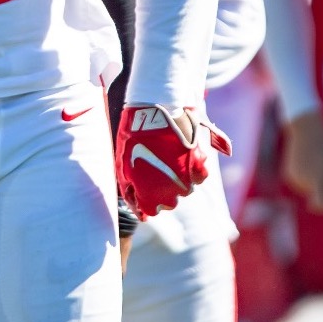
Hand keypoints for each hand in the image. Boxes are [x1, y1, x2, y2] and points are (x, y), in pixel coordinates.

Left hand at [115, 105, 229, 218]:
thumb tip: (140, 212)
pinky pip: (200, 176)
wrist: (155, 108)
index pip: (150, 211)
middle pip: (170, 202)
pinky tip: (183, 159)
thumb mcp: (122, 164)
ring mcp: (187, 177)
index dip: (145, 202)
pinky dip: (194, 171)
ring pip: (186, 190)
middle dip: (162, 192)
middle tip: (154, 172)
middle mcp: (171, 190)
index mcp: (150, 193)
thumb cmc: (133, 135)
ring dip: (178, 181)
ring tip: (168, 162)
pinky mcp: (199, 162)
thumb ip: (130, 190)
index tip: (143, 191)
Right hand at [282, 112, 322, 213]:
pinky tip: (307, 162)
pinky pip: (299, 182)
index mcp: (318, 180)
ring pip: (307, 188)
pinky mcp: (288, 174)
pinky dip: (304, 175)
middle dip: (321, 187)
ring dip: (313, 181)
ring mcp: (294, 178)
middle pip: (315, 195)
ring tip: (316, 163)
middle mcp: (303, 182)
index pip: (321, 204)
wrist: (306, 131)